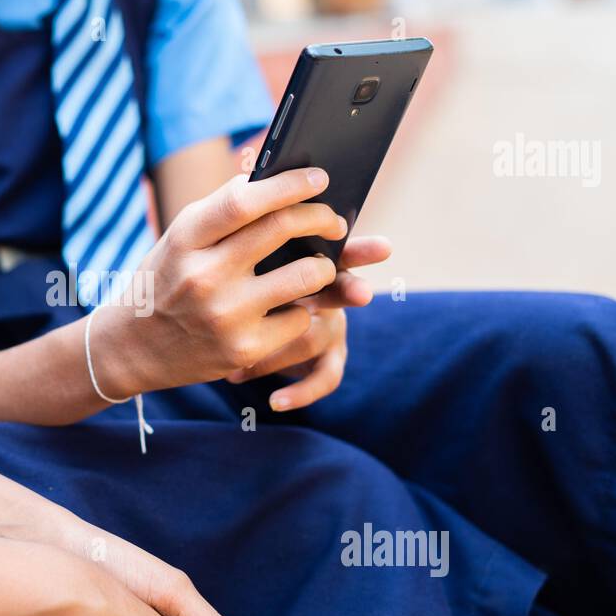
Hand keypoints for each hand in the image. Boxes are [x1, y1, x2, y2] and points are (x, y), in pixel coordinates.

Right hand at [92, 168, 347, 397]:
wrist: (131, 348)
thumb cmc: (165, 282)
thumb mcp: (179, 240)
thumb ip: (221, 213)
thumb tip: (273, 180)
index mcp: (186, 238)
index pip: (245, 199)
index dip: (290, 184)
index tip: (320, 178)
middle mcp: (204, 274)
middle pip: (281, 228)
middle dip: (321, 219)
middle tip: (333, 222)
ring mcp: (225, 315)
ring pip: (305, 275)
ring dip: (324, 267)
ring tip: (320, 266)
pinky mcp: (244, 350)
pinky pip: (299, 319)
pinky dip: (303, 309)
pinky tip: (291, 308)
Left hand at [224, 236, 392, 410]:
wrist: (231, 329)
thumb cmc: (245, 285)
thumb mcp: (249, 266)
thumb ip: (254, 245)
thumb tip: (246, 212)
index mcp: (313, 264)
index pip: (340, 252)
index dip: (361, 250)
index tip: (384, 247)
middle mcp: (329, 293)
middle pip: (340, 290)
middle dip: (350, 290)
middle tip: (362, 293)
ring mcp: (332, 327)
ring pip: (316, 336)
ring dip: (277, 352)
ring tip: (242, 364)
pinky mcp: (328, 359)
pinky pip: (326, 377)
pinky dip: (301, 392)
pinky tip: (275, 402)